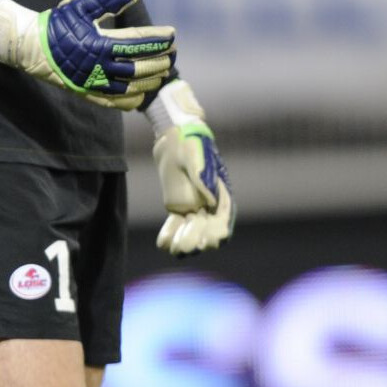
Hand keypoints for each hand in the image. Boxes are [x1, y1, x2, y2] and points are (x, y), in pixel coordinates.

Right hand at [0, 0, 175, 110]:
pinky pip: (113, 102)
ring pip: (130, 87)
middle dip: (159, 60)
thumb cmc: (57, 23)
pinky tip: (141, 95)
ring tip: (163, 72)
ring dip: (150, 80)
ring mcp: (93, 83)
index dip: (158, 40)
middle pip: (138, 68)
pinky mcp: (86, 93)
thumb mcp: (80, 4)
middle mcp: (99, 67)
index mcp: (99, 45)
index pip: (137, 44)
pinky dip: (130, 100)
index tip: (172, 35)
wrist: (30, 47)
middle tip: (172, 53)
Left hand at [146, 79, 235, 253]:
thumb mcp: (195, 157)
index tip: (208, 241)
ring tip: (173, 250)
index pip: (223, 218)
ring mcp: (194, 206)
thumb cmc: (191, 143)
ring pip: (191, 230)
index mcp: (221, 193)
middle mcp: (209, 204)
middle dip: (197, 240)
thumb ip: (203, 178)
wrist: (174, 136)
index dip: (217, 232)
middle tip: (185, 248)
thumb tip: (211, 201)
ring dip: (184, 241)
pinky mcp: (178, 206)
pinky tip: (163, 244)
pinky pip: (176, 224)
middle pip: (207, 229)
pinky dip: (170, 233)